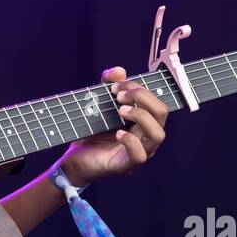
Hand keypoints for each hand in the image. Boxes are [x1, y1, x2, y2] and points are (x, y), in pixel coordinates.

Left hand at [57, 66, 167, 186]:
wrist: (74, 159)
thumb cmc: (91, 132)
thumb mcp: (98, 104)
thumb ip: (108, 85)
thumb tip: (119, 71)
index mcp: (144, 122)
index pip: (155, 101)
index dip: (139, 88)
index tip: (115, 87)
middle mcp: (146, 137)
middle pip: (162, 113)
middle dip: (142, 97)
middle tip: (118, 96)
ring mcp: (139, 152)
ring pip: (158, 134)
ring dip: (141, 116)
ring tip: (120, 110)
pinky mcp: (126, 166)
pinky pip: (140, 155)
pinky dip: (130, 141)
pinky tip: (117, 133)